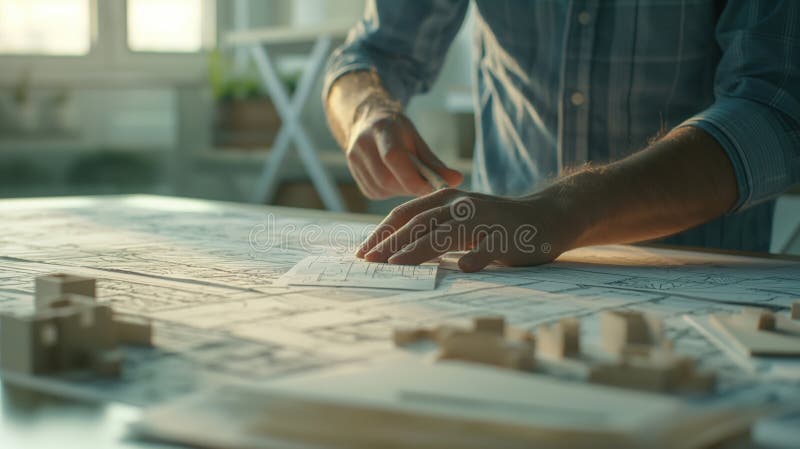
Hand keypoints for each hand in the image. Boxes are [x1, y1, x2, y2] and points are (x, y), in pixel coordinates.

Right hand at [346, 109, 462, 198]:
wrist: (368, 122)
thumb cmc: (398, 131)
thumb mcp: (416, 139)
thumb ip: (434, 163)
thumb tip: (457, 180)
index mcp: (381, 129)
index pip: (393, 158)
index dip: (413, 178)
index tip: (432, 187)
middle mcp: (362, 145)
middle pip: (387, 178)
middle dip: (409, 186)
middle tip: (424, 183)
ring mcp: (354, 162)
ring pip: (381, 189)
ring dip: (401, 190)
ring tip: (409, 177)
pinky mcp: (356, 177)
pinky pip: (376, 192)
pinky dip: (391, 191)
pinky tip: (396, 180)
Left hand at [355, 189, 579, 271]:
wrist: (547, 216)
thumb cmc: (495, 224)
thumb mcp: (459, 221)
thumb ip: (431, 229)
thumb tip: (391, 251)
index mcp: (445, 201)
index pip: (405, 214)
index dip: (382, 234)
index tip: (362, 255)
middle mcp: (461, 205)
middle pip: (419, 223)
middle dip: (391, 244)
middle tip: (369, 263)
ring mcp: (484, 219)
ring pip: (447, 233)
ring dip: (420, 249)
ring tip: (398, 265)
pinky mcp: (507, 235)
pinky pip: (489, 247)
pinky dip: (476, 257)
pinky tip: (464, 269)